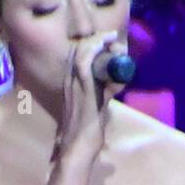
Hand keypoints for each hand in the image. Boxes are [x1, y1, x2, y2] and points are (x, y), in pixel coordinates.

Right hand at [56, 28, 128, 164]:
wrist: (79, 145)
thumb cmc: (88, 130)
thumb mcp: (96, 104)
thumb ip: (102, 93)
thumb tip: (114, 85)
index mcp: (72, 81)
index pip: (79, 54)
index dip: (94, 44)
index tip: (110, 43)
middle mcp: (70, 78)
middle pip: (80, 47)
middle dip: (98, 39)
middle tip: (113, 40)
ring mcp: (74, 81)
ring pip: (82, 49)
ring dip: (98, 41)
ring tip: (112, 39)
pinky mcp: (81, 86)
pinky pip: (84, 60)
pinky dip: (95, 48)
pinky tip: (106, 43)